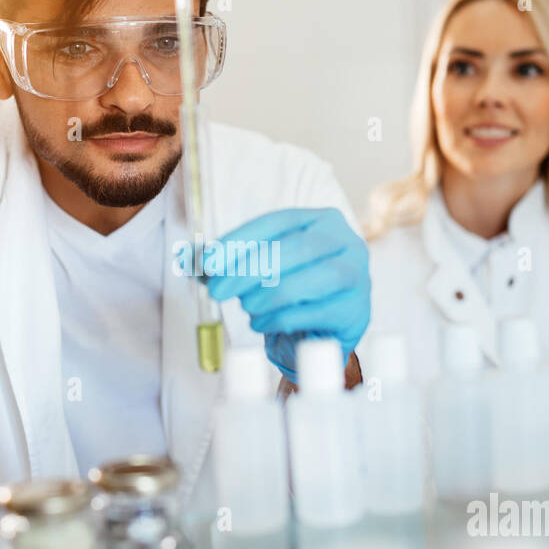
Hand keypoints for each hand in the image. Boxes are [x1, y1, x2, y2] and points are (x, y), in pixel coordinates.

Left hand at [204, 207, 369, 382]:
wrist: (325, 328)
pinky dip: (280, 319)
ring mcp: (357, 277)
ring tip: (245, 307)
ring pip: (307, 281)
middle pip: (295, 249)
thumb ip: (232, 261)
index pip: (277, 222)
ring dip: (266, 296)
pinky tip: (261, 323)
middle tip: (217, 290)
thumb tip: (191, 261)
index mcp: (322, 219)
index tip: (207, 262)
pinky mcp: (356, 312)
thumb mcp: (265, 267)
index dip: (239, 241)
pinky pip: (314, 313)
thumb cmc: (293, 288)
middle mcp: (346, 242)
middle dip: (248, 270)